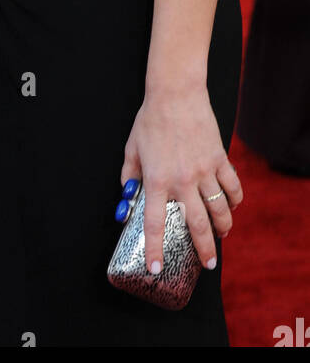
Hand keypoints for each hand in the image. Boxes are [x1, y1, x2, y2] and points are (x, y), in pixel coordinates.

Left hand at [122, 89, 241, 272]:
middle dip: (204, 250)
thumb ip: (129, 176)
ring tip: (222, 236)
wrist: (175, 93)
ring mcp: (204, 170)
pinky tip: (232, 206)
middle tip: (208, 264)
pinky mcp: (219, 159)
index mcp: (156, 180)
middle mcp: (182, 180)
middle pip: (197, 225)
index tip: (156, 269)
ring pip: (220, 210)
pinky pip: (233, 187)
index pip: (154, 223)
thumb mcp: (132, 149)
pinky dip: (235, 200)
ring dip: (223, 228)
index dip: (154, 249)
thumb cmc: (150, 120)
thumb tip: (128, 198)